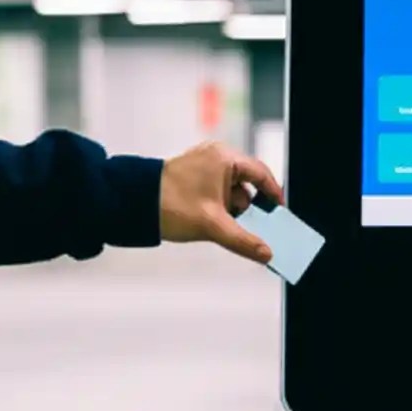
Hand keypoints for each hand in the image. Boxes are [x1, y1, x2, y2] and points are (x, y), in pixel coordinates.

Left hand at [159, 142, 284, 263]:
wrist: (131, 203)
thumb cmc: (170, 205)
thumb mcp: (212, 226)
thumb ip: (244, 241)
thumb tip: (266, 253)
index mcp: (224, 158)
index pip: (261, 174)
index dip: (274, 195)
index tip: (280, 214)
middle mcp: (216, 157)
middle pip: (247, 184)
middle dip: (251, 208)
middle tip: (258, 228)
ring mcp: (204, 166)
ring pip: (231, 191)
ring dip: (233, 211)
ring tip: (231, 230)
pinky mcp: (193, 177)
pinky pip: (217, 192)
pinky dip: (221, 208)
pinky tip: (219, 224)